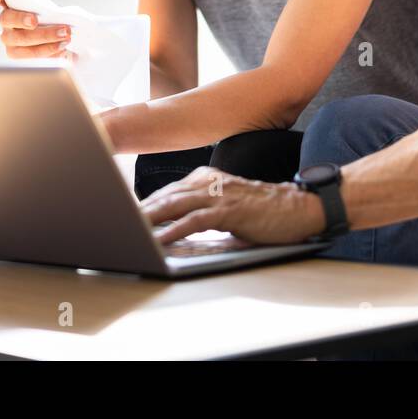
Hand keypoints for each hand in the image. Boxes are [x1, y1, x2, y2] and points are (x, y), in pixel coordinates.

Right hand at [0, 0, 73, 59]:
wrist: (58, 33)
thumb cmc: (49, 15)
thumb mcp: (46, 5)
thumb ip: (43, 6)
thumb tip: (56, 14)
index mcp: (8, 1)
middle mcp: (5, 19)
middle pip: (7, 18)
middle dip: (22, 19)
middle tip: (36, 20)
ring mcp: (9, 37)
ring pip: (20, 39)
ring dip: (44, 37)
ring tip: (64, 36)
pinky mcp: (17, 53)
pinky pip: (29, 55)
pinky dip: (48, 51)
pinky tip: (62, 49)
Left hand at [141, 166, 324, 244]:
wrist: (300, 208)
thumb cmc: (265, 211)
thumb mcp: (229, 205)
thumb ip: (203, 210)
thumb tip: (174, 228)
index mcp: (208, 178)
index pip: (169, 191)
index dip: (146, 205)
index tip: (126, 217)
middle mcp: (210, 182)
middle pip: (166, 196)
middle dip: (141, 211)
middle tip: (118, 222)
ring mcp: (220, 195)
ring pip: (176, 205)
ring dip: (150, 219)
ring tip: (130, 230)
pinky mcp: (230, 211)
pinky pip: (196, 221)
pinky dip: (175, 230)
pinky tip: (161, 240)